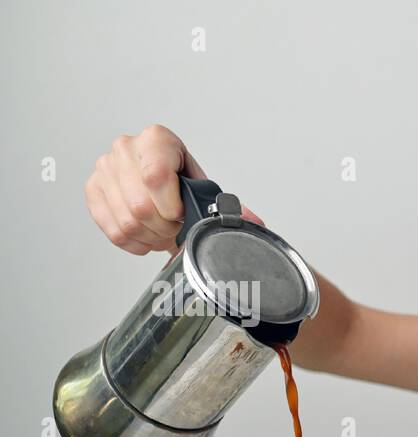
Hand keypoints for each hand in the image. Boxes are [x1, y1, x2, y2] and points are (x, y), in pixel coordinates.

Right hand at [84, 124, 261, 254]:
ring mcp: (105, 168)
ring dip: (151, 236)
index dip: (171, 205)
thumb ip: (228, 208)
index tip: (181, 214)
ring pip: (128, 221)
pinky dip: (135, 242)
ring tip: (163, 230)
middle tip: (176, 226)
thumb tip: (251, 222)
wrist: (160, 189)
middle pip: (142, 204)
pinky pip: (113, 230)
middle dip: (165, 226)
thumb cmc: (183, 187)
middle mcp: (126, 148)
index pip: (156, 174)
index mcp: (158, 140)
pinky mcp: (93, 190)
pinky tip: (146, 235)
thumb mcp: (206, 191)